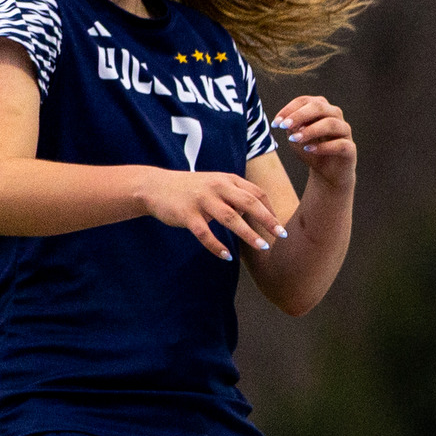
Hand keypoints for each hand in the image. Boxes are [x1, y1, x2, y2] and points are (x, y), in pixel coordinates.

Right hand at [145, 169, 283, 259]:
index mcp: (227, 180)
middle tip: (281, 235)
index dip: (270, 210)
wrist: (155, 187)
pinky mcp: (187, 214)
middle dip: (267, 220)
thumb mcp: (216, 185)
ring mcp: (202, 200)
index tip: (279, 225)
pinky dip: (216, 246)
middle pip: (249, 203)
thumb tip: (257, 215)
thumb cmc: (191, 189)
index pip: (256, 193)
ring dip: (249, 234)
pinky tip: (227, 256)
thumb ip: (236, 196)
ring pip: (231, 218)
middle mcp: (217, 187)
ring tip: (262, 247)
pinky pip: (205, 233)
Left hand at [272, 95, 356, 185]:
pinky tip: (308, 150)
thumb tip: (287, 121)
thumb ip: (291, 127)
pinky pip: (340, 144)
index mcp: (321, 108)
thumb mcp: (295, 137)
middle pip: (319, 107)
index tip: (276, 123)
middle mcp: (335, 115)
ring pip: (331, 123)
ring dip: (310, 130)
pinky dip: (323, 147)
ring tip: (294, 139)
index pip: (305, 101)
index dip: (289, 109)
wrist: (327, 173)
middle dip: (299, 115)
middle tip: (284, 126)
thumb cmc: (310, 149)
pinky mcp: (350, 149)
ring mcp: (345, 131)